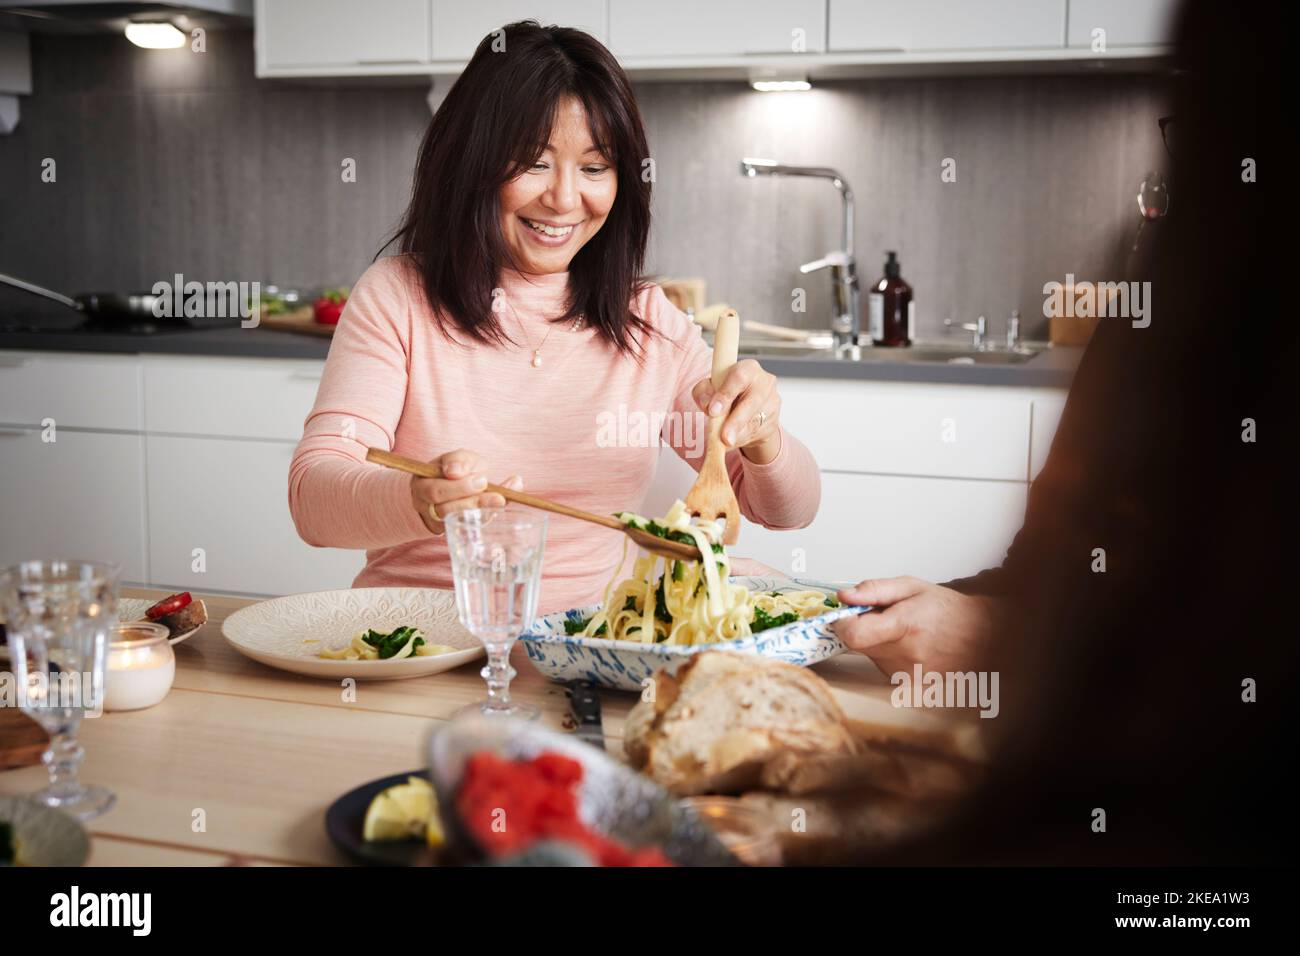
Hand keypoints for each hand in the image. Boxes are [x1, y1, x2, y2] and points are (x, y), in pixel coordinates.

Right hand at [409, 448, 522, 534]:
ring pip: (455, 521)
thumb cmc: (458, 470)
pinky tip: (495, 509)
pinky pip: (462, 528)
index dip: (459, 488)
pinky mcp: (445, 530)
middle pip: (444, 509)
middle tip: (497, 495)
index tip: (483, 480)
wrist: (457, 486)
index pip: (435, 489)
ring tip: (500, 500)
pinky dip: (481, 519)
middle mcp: (423, 503)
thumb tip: (454, 471)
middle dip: (472, 501)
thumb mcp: (461, 458)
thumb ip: (460, 460)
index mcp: (422, 482)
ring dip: (478, 511)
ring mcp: (432, 519)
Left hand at [692, 359, 782, 463]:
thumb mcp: (711, 387)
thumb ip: (704, 392)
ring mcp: (772, 403)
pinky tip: (733, 440)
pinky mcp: (773, 422)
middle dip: (735, 422)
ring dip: (736, 435)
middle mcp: (764, 383)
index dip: (725, 395)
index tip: (713, 411)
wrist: (747, 407)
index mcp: (748, 369)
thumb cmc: (728, 392)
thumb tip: (707, 405)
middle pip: (751, 403)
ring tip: (723, 442)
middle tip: (724, 438)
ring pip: (753, 423)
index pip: (738, 378)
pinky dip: (741, 440)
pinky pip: (755, 434)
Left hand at [830, 576, 997, 676]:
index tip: (847, 614)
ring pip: (870, 656)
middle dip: (863, 628)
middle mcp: (905, 655)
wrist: (981, 636)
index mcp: (904, 626)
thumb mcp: (910, 587)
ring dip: (877, 643)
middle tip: (884, 617)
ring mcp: (908, 675)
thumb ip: (874, 590)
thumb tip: (843, 596)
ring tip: (903, 631)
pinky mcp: (910, 686)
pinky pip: (883, 667)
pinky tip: (910, 647)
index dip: (842, 624)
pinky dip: (888, 656)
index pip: (853, 635)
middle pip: (859, 645)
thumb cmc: (946, 608)